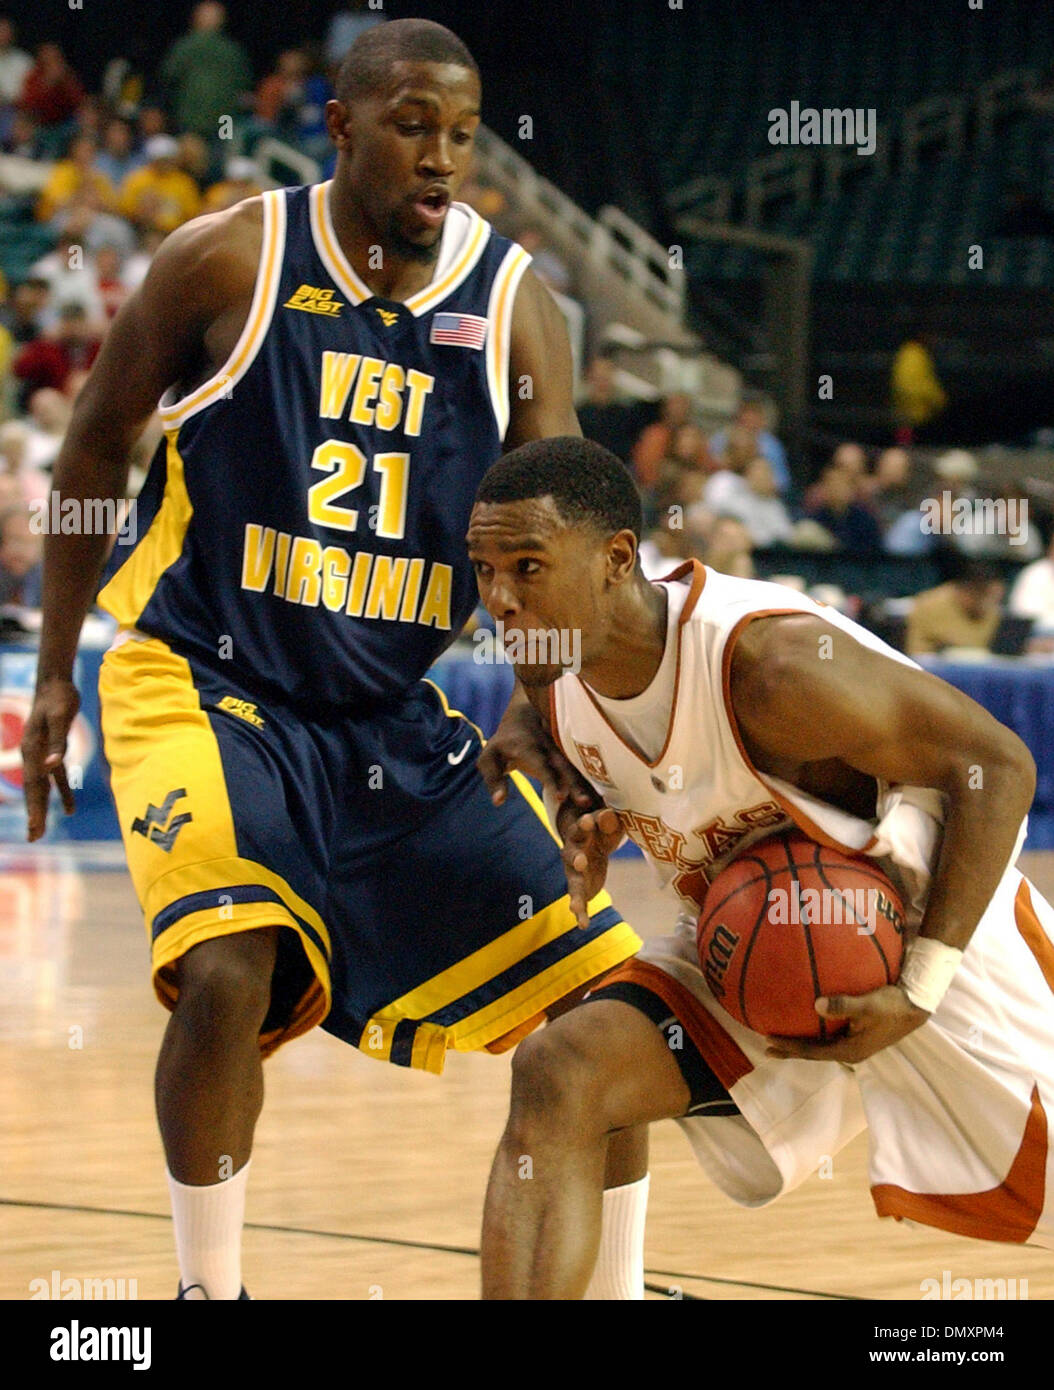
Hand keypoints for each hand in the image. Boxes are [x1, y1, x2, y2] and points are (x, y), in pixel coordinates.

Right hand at [22, 677, 79, 841]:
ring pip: (42, 787)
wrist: (55, 683)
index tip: (36, 827)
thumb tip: (53, 766)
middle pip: (34, 790)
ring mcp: (41, 754)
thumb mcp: (61, 718)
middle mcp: (33, 754)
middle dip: (34, 815)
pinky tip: (70, 809)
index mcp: (32, 749)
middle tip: (34, 838)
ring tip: (40, 832)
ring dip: (43, 808)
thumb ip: (58, 742)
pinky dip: (62, 793)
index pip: (34, 784)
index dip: (35, 807)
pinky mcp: (52, 750)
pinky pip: (56, 777)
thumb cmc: (58, 698)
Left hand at [477, 699, 594, 812]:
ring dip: (586, 782)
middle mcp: (549, 747)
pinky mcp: (571, 751)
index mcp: (529, 748)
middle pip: (564, 766)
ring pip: (577, 765)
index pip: (542, 765)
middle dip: (574, 783)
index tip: (561, 797)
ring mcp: (563, 748)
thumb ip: (493, 780)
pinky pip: (583, 765)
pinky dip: (592, 779)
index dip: (552, 779)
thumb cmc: (504, 743)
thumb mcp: (489, 758)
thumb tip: (499, 802)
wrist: (525, 714)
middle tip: (585, 803)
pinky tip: (601, 796)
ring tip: (594, 801)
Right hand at [557, 804, 622, 929]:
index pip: (583, 825)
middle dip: (576, 857)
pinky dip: (579, 913)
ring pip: (573, 880)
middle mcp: (573, 851)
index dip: (587, 823)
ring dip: (574, 892)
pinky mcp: (579, 888)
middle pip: (572, 853)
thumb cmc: (602, 830)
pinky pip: (578, 901)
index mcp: (581, 831)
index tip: (590, 819)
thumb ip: (608, 820)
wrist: (592, 846)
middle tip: (581, 861)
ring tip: (574, 905)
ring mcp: (574, 871)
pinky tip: (582, 925)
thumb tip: (608, 814)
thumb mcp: (608, 823)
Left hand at [764, 985, 929, 1063]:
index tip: (769, 1042)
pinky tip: (807, 1021)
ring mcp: (855, 1044)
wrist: (916, 1006)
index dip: (790, 1047)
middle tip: (767, 1047)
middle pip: (814, 1053)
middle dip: (791, 1050)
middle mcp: (851, 1051)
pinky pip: (829, 1036)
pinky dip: (814, 1032)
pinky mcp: (858, 1035)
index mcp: (851, 1050)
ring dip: (801, 1042)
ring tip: (781, 1037)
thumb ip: (843, 1005)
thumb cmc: (892, 1004)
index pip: (813, 1052)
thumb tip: (816, 1005)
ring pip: (821, 1046)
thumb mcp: (868, 1004)